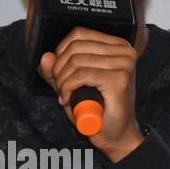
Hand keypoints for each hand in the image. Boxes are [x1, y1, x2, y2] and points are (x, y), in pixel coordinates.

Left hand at [37, 26, 144, 160]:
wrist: (115, 134)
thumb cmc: (99, 110)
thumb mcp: (73, 85)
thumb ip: (58, 70)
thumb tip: (46, 57)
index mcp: (117, 46)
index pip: (79, 34)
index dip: (60, 52)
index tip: (58, 72)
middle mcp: (124, 51)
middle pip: (75, 47)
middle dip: (59, 69)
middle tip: (60, 88)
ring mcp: (123, 65)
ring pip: (76, 61)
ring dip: (62, 81)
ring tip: (65, 95)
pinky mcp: (118, 79)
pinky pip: (81, 75)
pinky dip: (68, 87)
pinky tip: (69, 99)